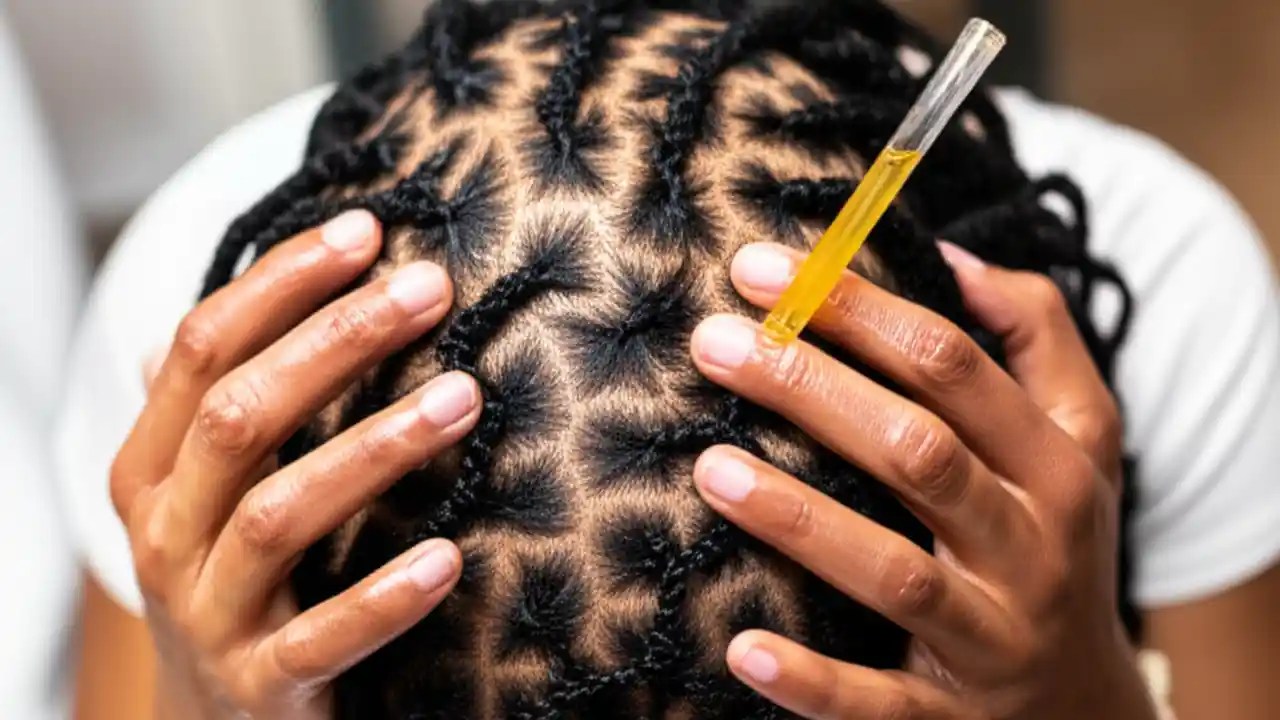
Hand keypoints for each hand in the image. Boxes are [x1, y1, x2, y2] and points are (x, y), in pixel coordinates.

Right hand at [110, 212, 481, 719]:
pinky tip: (449, 559)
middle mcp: (164, 532)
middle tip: (430, 288)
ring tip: (463, 397)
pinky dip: (383, 596)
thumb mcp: (203, 491)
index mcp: (150, 469)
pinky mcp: (260, 686)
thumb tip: (220, 308)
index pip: (201, 349)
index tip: (367, 230)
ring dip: (375, 448)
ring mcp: (207, 613)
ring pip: (278, 513)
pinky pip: (322, 638)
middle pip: (241, 415)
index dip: (281, 282)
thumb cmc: (229, 578)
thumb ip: (212, 406)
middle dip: (337, 341)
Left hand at [688, 242, 1157, 719]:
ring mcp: (993, 636)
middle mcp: (1032, 546)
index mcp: (1055, 463)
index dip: (855, 308)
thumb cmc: (1060, 539)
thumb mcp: (1083, 435)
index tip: (760, 268)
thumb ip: (1038, 334)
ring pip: (896, 572)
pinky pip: (880, 701)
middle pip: (919, 453)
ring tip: (711, 468)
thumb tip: (954, 254)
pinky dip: (815, 680)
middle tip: (713, 343)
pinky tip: (744, 647)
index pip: (951, 364)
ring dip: (801, 519)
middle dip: (812, 389)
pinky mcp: (951, 715)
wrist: (1093, 705)